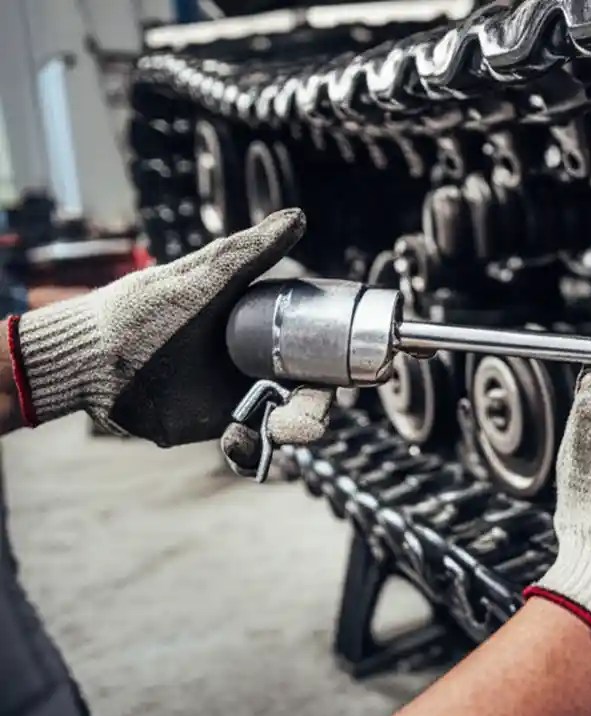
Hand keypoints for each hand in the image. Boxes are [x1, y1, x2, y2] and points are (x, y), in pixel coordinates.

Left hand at [7, 210, 330, 446]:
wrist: (86, 359)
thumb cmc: (141, 311)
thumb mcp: (199, 279)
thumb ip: (250, 253)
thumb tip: (297, 217)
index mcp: (266, 330)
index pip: (318, 354)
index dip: (333, 372)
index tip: (331, 384)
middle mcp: (260, 364)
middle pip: (308, 396)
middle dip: (309, 415)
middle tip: (292, 423)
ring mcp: (239, 397)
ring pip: (283, 425)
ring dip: (283, 435)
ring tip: (259, 435)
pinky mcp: (213, 425)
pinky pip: (248, 448)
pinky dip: (248, 454)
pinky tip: (234, 446)